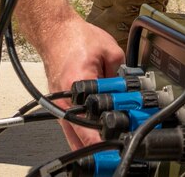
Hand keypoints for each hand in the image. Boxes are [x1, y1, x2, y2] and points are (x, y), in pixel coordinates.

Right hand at [39, 17, 125, 149]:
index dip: (103, 140)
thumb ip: (121, 73)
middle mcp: (63, 99)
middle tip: (114, 151)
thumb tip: (129, 91)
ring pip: (73, 137)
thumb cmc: (76, 38)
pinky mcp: (57, 104)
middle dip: (98, 147)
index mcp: (78, 84)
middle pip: (79, 138)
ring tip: (107, 148)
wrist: (55, 32)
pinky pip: (70, 127)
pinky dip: (81, 134)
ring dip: (89, 143)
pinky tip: (94, 139)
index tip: (115, 148)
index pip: (89, 122)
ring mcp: (57, 105)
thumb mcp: (109, 50)